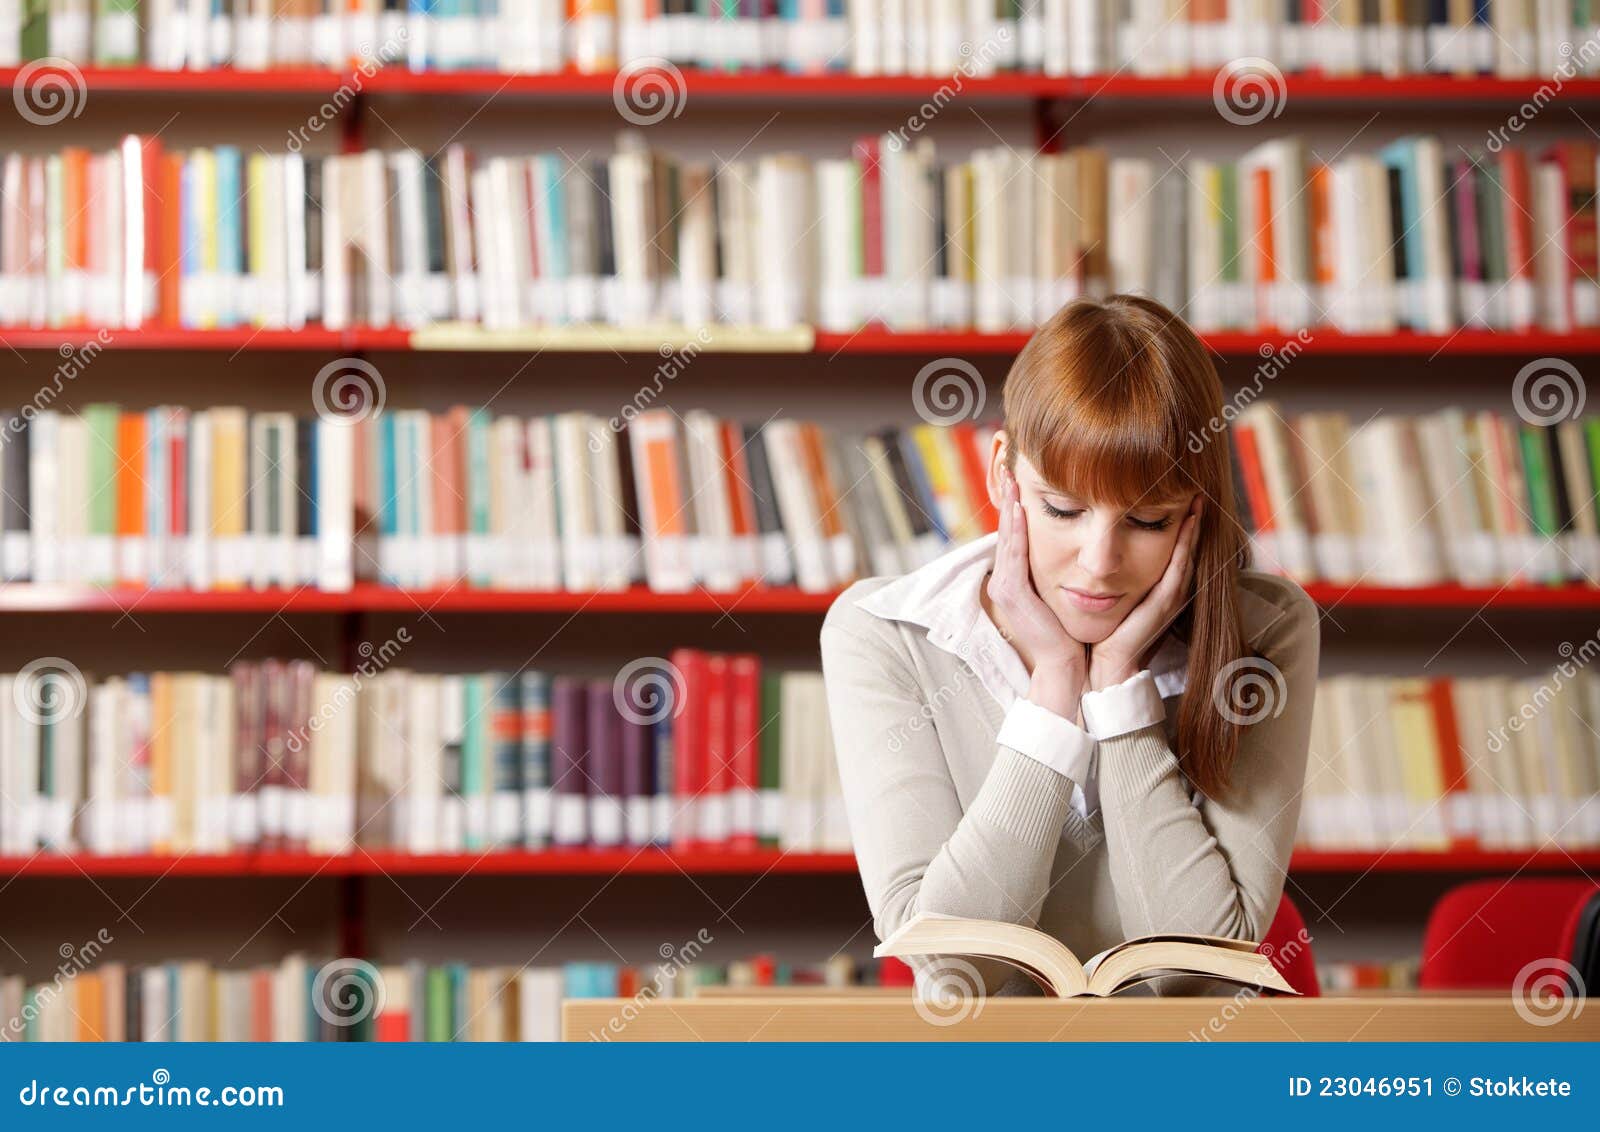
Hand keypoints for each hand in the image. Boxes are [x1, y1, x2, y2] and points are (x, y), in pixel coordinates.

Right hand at [986, 464, 1085, 716]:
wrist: (1066, 665)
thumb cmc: (1069, 633)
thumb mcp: (1061, 595)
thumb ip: (1059, 572)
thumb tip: (1071, 548)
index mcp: (1015, 581)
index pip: (1015, 536)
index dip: (1016, 508)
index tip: (1020, 480)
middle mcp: (1005, 582)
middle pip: (1007, 531)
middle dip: (1008, 499)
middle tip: (1009, 467)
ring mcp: (1004, 587)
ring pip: (1007, 538)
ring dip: (1009, 507)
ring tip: (1011, 480)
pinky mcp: (1011, 593)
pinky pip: (1013, 554)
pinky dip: (1015, 529)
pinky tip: (1020, 509)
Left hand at [1089, 495, 1202, 689]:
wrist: (1108, 663)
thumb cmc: (1106, 631)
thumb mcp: (1115, 596)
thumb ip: (1118, 576)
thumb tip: (1104, 553)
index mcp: (1159, 587)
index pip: (1175, 549)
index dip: (1182, 526)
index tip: (1183, 498)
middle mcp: (1170, 589)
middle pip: (1187, 548)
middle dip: (1192, 520)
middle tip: (1196, 490)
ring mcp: (1171, 596)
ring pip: (1187, 553)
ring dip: (1193, 527)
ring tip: (1196, 500)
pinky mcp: (1165, 602)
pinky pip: (1179, 567)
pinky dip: (1186, 545)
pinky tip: (1188, 524)